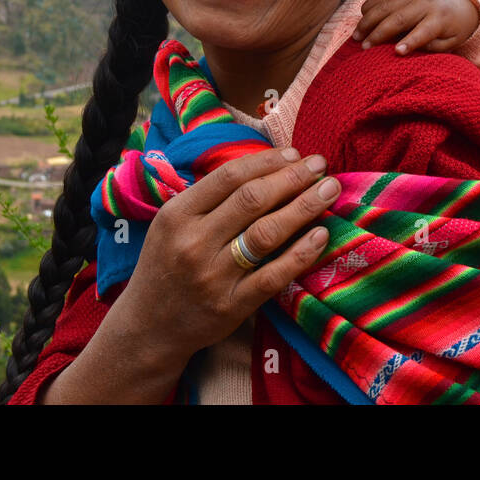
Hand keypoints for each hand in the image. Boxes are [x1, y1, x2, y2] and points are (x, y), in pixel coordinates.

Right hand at [115, 146, 338, 364]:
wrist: (149, 326)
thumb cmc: (168, 264)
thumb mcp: (173, 223)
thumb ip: (210, 198)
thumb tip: (266, 166)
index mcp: (178, 215)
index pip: (230, 176)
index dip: (267, 161)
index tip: (294, 153)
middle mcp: (194, 243)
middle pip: (253, 200)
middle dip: (293, 177)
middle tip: (321, 164)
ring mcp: (213, 276)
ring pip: (267, 233)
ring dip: (304, 207)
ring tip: (329, 189)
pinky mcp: (231, 306)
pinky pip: (273, 276)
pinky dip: (300, 253)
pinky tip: (321, 234)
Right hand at [352, 0, 479, 54]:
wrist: (460, 3)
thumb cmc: (454, 29)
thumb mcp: (451, 42)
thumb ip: (433, 46)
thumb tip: (409, 48)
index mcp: (440, 19)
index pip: (424, 31)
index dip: (410, 42)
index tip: (397, 52)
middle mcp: (424, 4)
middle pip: (398, 18)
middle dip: (379, 33)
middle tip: (364, 48)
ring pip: (386, 6)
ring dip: (368, 21)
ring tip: (356, 37)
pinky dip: (370, 5)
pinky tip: (360, 17)